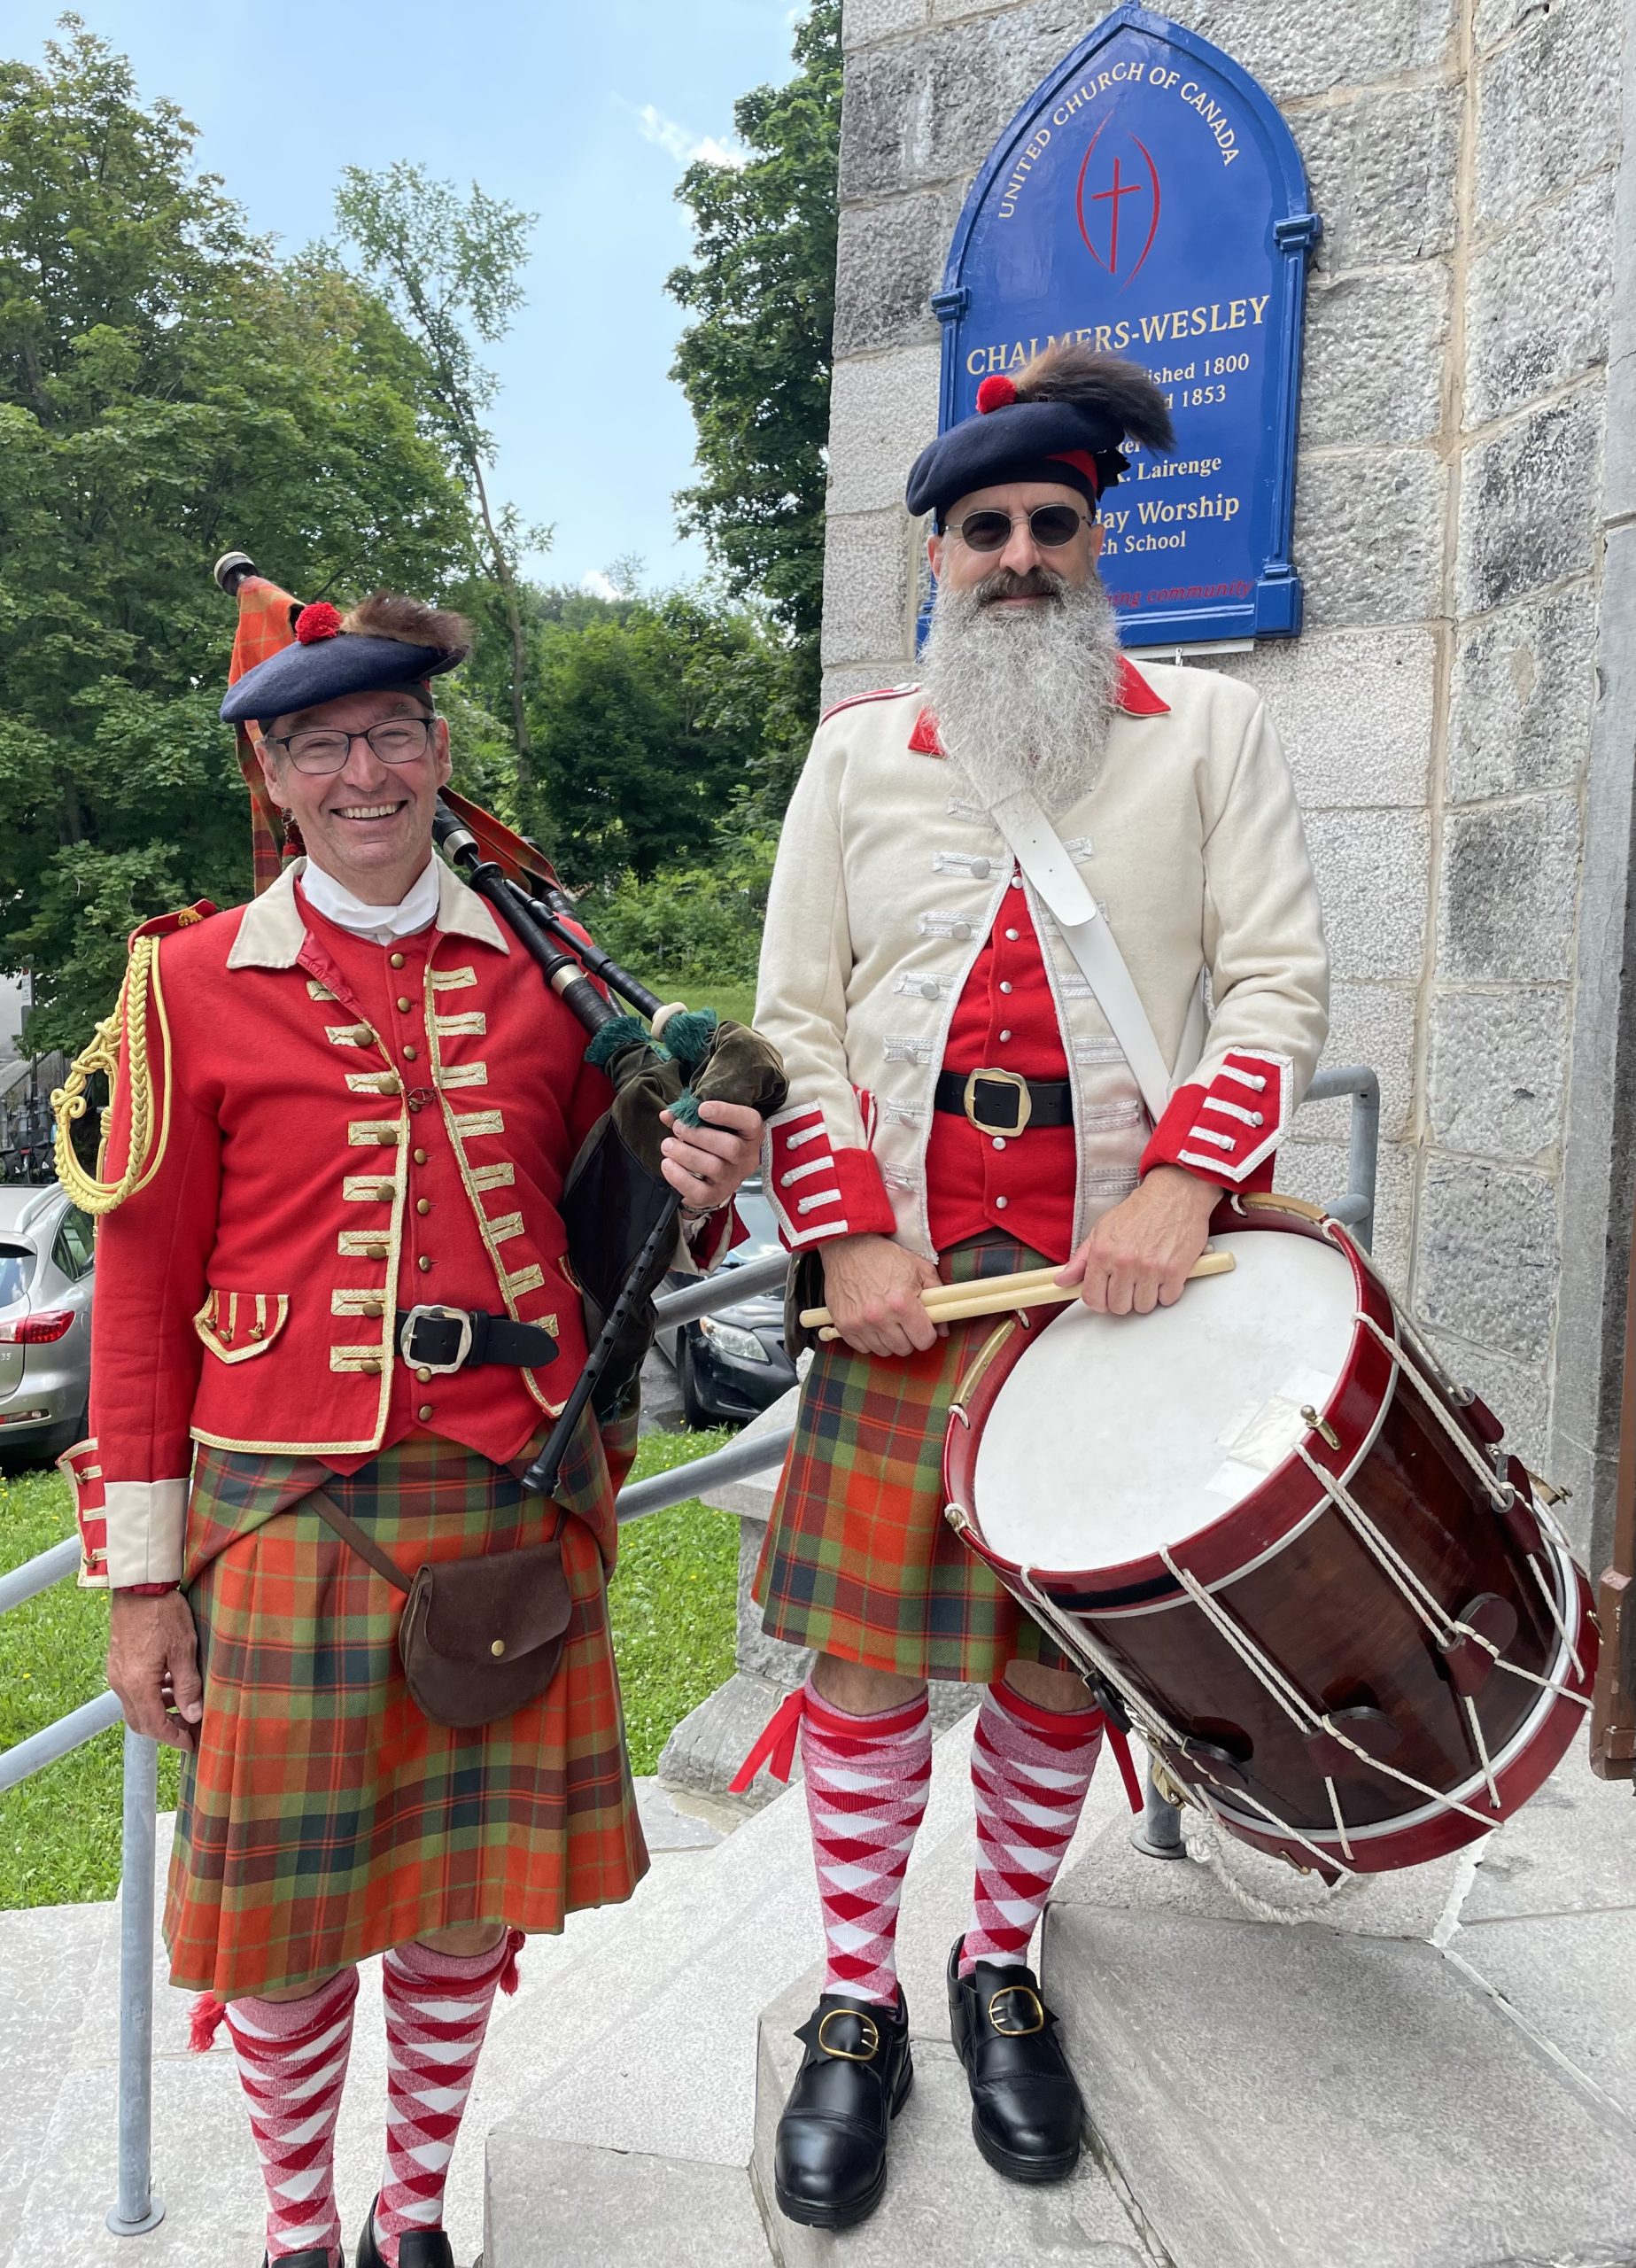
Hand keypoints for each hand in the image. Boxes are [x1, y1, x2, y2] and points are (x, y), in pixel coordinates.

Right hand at [107, 1591, 202, 1752]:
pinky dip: (151, 1695)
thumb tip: (194, 1715)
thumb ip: (188, 1686)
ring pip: (136, 1707)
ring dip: (158, 1711)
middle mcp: (121, 1683)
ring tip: (184, 1703)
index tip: (192, 1743)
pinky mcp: (118, 1663)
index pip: (154, 1726)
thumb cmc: (163, 1613)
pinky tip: (170, 1684)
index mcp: (138, 1684)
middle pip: (141, 1721)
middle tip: (190, 1726)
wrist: (138, 1586)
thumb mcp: (184, 1649)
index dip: (174, 1738)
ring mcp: (117, 1674)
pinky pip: (132, 1691)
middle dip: (165, 1729)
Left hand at [659, 1098, 763, 1215]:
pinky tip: (668, 1164)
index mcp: (750, 1133)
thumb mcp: (710, 1124)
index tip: (702, 1109)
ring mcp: (732, 1179)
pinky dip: (679, 1177)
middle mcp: (746, 1157)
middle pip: (730, 1146)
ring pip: (714, 1167)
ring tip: (669, 1145)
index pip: (749, 1121)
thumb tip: (668, 1115)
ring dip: (685, 1154)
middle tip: (678, 1128)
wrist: (718, 1175)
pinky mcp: (716, 1195)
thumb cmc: (716, 1142)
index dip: (725, 1113)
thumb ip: (689, 1116)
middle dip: (698, 1135)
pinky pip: (700, 1191)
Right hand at [820, 1233, 944, 1357]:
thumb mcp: (919, 1268)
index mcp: (901, 1303)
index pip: (924, 1340)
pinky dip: (869, 1340)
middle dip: (908, 1337)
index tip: (922, 1326)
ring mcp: (859, 1323)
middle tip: (904, 1321)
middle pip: (904, 1349)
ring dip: (888, 1339)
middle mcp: (879, 1317)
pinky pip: (862, 1348)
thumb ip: (938, 1297)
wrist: (849, 1247)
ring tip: (886, 1319)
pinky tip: (871, 1323)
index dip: (927, 1334)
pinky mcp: (843, 1325)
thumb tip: (943, 1329)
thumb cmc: (885, 1256)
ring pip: (884, 1351)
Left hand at [1056, 1166, 1218, 1316]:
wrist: (1174, 1195)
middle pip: (1118, 1307)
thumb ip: (1081, 1259)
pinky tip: (1164, 1273)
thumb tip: (1062, 1280)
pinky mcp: (1174, 1272)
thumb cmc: (1140, 1211)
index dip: (1099, 1301)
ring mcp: (1150, 1269)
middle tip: (1130, 1281)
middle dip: (1124, 1298)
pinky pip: (1166, 1300)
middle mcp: (1125, 1262)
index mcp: (1103, 1252)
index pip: (1092, 1297)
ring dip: (1146, 1296)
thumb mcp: (1102, 1230)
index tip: (1105, 1296)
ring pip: (1143, 1307)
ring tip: (1148, 1275)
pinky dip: (1166, 1291)